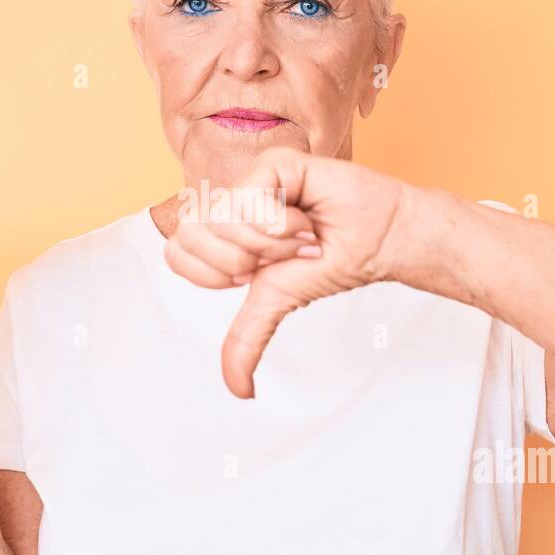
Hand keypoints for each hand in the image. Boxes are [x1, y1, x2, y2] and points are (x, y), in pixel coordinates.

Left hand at [164, 147, 417, 398]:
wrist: (378, 243)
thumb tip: (238, 391)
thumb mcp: (276, 303)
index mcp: (218, 231)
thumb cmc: (333, 261)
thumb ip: (247, 339)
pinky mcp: (273, 163)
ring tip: (299, 235)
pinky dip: (283, 224)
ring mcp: (250, 179)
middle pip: (190, 233)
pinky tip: (307, 217)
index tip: (257, 272)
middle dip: (242, 259)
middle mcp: (228, 200)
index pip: (176, 252)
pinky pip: (251, 200)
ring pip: (221, 218)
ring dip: (270, 243)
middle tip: (280, 254)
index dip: (214, 272)